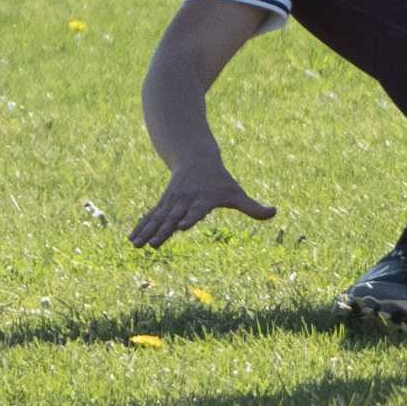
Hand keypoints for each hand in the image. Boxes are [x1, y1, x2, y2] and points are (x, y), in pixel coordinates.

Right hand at [129, 164, 275, 248]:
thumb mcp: (236, 193)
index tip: (182, 227)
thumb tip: (275, 212)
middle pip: (173, 217)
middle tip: (153, 244)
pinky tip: (131, 241)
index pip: (198, 210)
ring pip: (158, 219)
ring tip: (136, 246)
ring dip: (147, 231)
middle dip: (163, 230)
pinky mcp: (163, 204)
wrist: (197, 160)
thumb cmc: (220, 182)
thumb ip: (252, 207)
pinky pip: (151, 217)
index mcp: (204, 199)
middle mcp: (186, 201)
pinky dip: (141, 227)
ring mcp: (172, 203)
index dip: (191, 218)